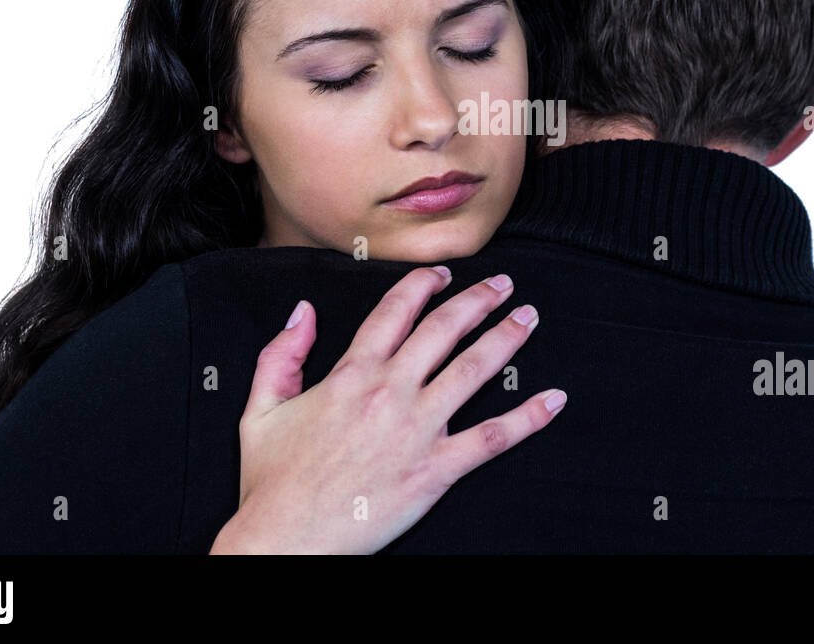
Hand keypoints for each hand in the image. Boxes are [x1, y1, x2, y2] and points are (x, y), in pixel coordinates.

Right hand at [209, 266, 565, 553]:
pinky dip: (527, 418)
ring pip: (474, 370)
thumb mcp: (260, 408)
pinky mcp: (435, 470)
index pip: (396, 312)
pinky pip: (491, 438)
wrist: (284, 539)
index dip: (424, 285)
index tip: (443, 274)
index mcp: (351, 374)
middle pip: (444, 330)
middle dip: (479, 300)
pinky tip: (553, 400)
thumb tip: (303, 311)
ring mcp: (416, 430)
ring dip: (507, 338)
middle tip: (503, 285)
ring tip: (528, 318)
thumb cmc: (271, 481)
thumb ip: (282, 354)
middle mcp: (390, 392)